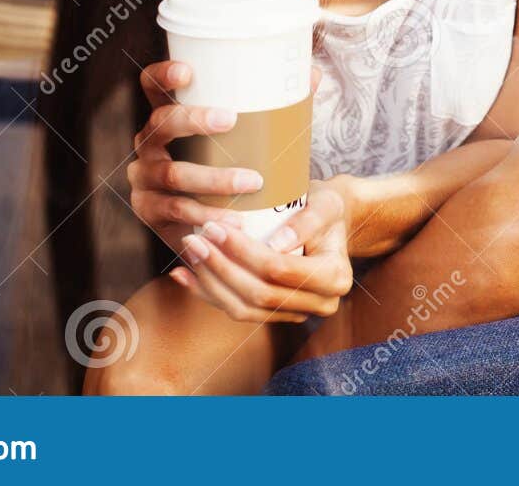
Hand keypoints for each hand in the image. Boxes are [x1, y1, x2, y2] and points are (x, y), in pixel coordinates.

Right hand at [127, 60, 321, 257]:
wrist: (206, 220)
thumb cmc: (226, 163)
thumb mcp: (243, 136)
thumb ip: (274, 107)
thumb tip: (313, 75)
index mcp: (168, 116)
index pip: (152, 85)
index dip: (163, 75)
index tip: (187, 72)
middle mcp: (149, 143)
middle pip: (161, 124)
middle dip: (194, 120)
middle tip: (232, 119)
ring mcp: (145, 177)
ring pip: (173, 173)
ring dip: (213, 178)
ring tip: (252, 182)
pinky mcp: (149, 211)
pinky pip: (176, 210)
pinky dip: (206, 214)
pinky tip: (232, 219)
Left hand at [168, 180, 354, 323]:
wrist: (329, 223)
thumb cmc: (326, 207)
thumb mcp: (324, 204)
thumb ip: (306, 223)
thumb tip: (277, 244)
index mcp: (335, 277)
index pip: (280, 270)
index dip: (244, 252)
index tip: (216, 227)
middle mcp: (320, 304)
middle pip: (260, 294)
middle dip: (221, 267)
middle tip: (194, 239)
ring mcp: (296, 313)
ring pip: (244, 309)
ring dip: (210, 283)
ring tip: (189, 253)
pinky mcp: (276, 314)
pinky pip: (238, 310)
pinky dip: (208, 293)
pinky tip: (184, 275)